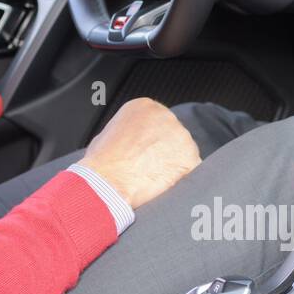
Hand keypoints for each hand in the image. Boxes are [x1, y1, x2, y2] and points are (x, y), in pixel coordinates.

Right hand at [79, 97, 201, 209]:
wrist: (108, 181)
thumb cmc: (102, 162)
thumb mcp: (107, 134)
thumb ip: (128, 131)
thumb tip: (131, 141)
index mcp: (144, 107)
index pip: (157, 122)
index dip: (152, 141)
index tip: (145, 153)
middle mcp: (166, 116)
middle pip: (173, 135)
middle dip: (165, 152)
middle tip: (149, 169)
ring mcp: (181, 136)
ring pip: (183, 153)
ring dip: (173, 166)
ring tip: (152, 179)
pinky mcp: (190, 158)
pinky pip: (192, 171)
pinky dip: (182, 180)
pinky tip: (163, 186)